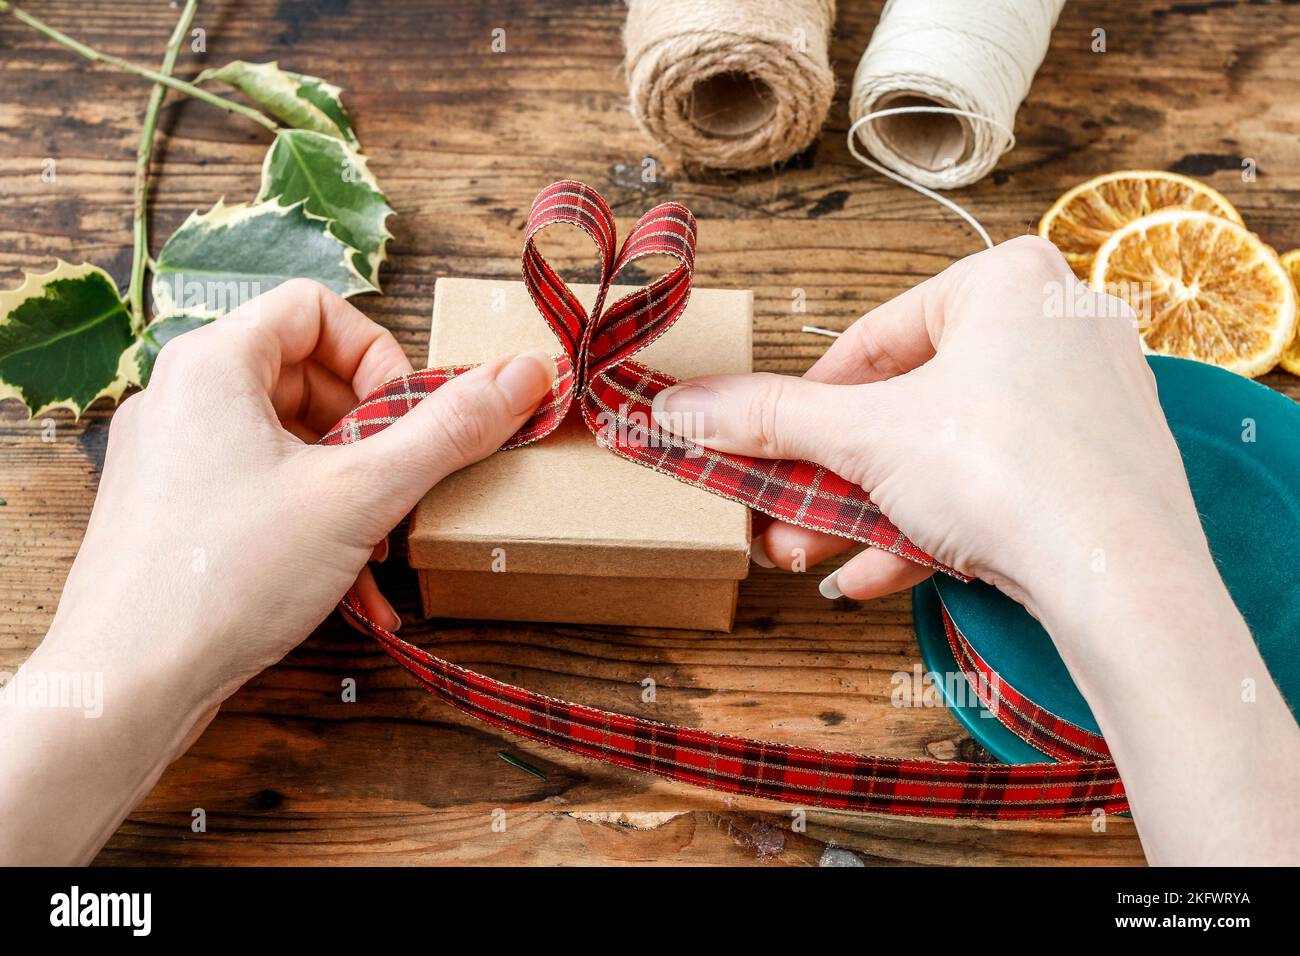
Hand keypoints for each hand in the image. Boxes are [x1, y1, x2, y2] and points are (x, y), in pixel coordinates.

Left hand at [1, 279, 554, 863]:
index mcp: (214, 363)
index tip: (403, 421)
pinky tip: (351, 590)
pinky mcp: (176, 511)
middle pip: (309, 377)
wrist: (127, 685)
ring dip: (353, 492)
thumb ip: (449, 430)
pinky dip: (315, 524)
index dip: (377, 357)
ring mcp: (175, 456)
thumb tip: (527, 373)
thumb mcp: (362, 494)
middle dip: (371, 438)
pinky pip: (264, 490)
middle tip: (396, 491)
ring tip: (376, 551)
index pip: (317, 308)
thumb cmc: (227, 576)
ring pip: (293, 443)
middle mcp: (185, 396)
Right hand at [653, 236, 1199, 624]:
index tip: (760, 449)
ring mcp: (1082, 399)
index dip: (803, 405)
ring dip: (866, 509)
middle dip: (830, 474)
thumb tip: (675, 407)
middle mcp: (1053, 325)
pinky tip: (869, 576)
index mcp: (1006, 280)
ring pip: (943, 453)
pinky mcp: (1095, 465)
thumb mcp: (865, 437)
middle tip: (776, 514)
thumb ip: (766, 419)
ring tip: (806, 554)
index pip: (870, 340)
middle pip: (904, 403)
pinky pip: (992, 486)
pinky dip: (930, 527)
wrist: (1125, 581)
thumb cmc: (1009, 471)